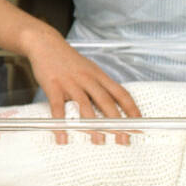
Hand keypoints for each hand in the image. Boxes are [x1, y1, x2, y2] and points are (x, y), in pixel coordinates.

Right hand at [23, 30, 140, 143]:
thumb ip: (98, 84)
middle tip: (124, 139)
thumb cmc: (67, 60)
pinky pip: (58, 108)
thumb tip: (110, 105)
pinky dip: (61, 124)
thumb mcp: (88, 68)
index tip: (140, 124)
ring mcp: (70, 83)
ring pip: (85, 106)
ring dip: (92, 125)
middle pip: (106, 102)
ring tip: (98, 140)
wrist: (46, 44)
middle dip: (117, 122)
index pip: (121, 93)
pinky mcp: (53, 86)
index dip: (132, 109)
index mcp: (99, 75)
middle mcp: (88, 79)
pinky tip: (62, 136)